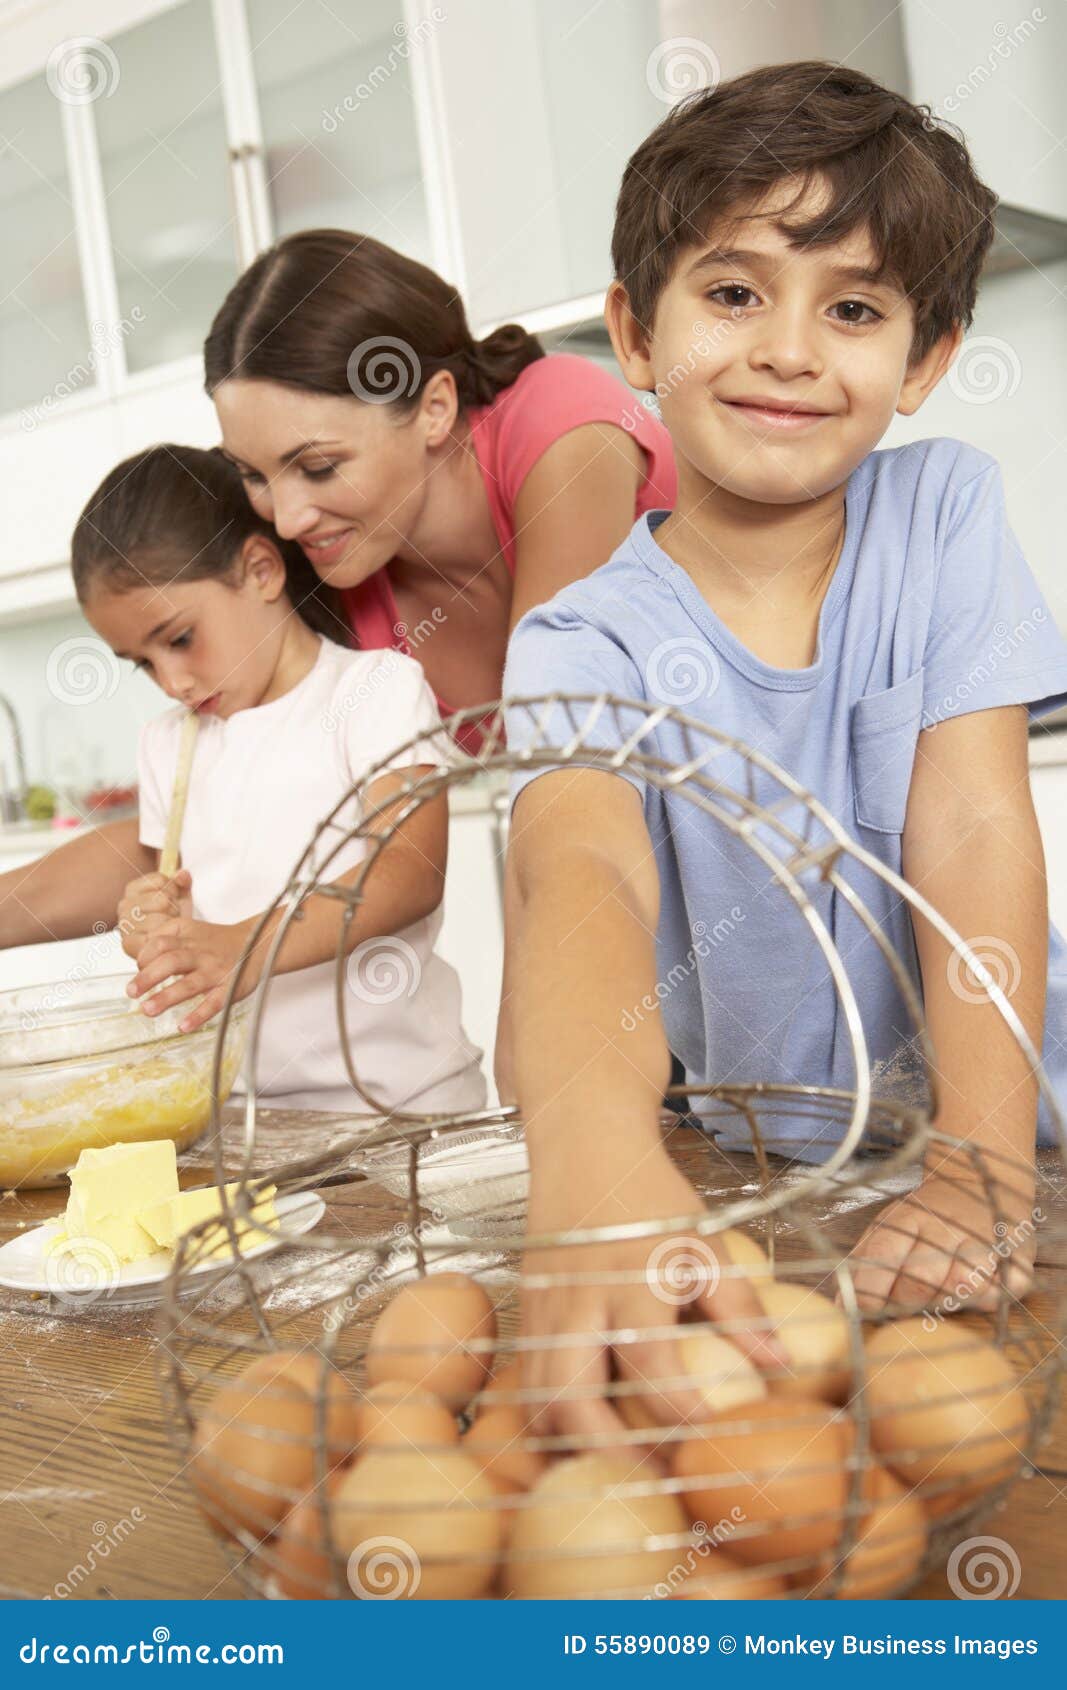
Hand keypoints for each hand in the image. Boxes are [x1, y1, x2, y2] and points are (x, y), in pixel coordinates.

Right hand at [117, 869, 191, 961]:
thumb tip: (182, 874)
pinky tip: (165, 937)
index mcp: (133, 889)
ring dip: (171, 924)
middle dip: (174, 909)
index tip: (172, 900)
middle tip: (171, 917)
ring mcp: (124, 924)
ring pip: (160, 919)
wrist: (173, 941)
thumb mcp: (181, 894)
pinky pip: (154, 937)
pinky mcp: (128, 944)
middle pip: (162, 900)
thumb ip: (183, 881)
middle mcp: (124, 905)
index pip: (160, 880)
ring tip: (168, 927)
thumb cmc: (175, 916)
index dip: (174, 890)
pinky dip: (164, 937)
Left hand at [127, 913, 257, 1032]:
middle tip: (131, 991)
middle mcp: (201, 953)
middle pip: (171, 960)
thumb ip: (164, 940)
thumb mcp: (190, 930)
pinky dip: (199, 1015)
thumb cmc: (216, 942)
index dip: (145, 956)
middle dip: (148, 977)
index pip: (160, 943)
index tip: (140, 969)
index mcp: (188, 937)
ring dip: (167, 997)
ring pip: (189, 983)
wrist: (258, 942)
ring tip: (147, 1010)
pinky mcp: (231, 988)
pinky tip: (183, 1026)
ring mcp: (216, 971)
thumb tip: (139, 961)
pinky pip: (214, 1002)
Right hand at [519, 1141, 786, 1452]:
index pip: (650, 1370)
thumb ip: (740, 1307)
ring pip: (536, 1402)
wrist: (583, 1144)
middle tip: (652, 1488)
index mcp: (628, 1281)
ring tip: (618, 1472)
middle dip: (608, 1458)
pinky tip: (588, 1434)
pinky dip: (553, 1419)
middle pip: (569, 1403)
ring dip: (573, 1447)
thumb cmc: (650, 1192)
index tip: (711, 1449)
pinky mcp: (527, 1313)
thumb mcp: (705, 1240)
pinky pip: (526, 1383)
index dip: (681, 1419)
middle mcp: (575, 1303)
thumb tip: (779, 1368)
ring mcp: (542, 1311)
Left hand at [850, 1167, 1035, 1314]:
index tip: (863, 1311)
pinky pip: (1005, 1288)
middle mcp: (946, 1227)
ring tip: (942, 1295)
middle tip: (906, 1304)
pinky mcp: (1016, 1255)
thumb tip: (841, 1307)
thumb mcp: (890, 1226)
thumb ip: (866, 1263)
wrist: (977, 1182)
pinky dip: (991, 1297)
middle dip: (907, 1300)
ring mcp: (983, 1240)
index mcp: (908, 1218)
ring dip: (948, 1299)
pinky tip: (981, 1291)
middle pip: (920, 1278)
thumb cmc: (926, 1218)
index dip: (870, 1289)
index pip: (883, 1254)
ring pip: (964, 1283)